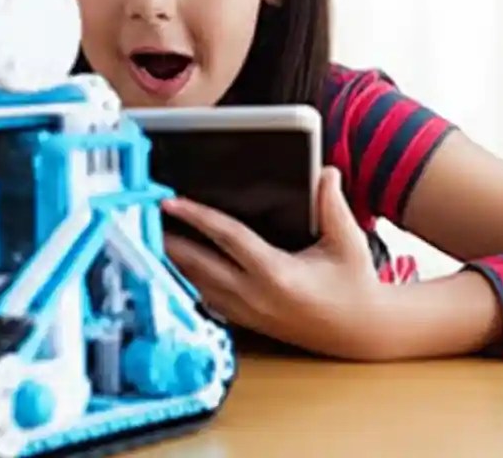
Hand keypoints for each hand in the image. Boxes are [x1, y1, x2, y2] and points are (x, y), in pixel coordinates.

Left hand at [162, 167, 391, 359]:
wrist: (361, 331)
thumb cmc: (355, 285)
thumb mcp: (349, 242)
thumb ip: (333, 204)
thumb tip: (325, 171)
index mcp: (276, 274)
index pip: (227, 238)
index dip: (197, 217)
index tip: (171, 201)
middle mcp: (254, 296)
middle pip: (197, 264)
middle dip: (167, 239)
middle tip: (141, 216)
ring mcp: (246, 312)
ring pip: (196, 284)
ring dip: (172, 261)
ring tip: (149, 235)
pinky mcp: (245, 320)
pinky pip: (205, 298)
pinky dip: (186, 279)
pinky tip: (172, 264)